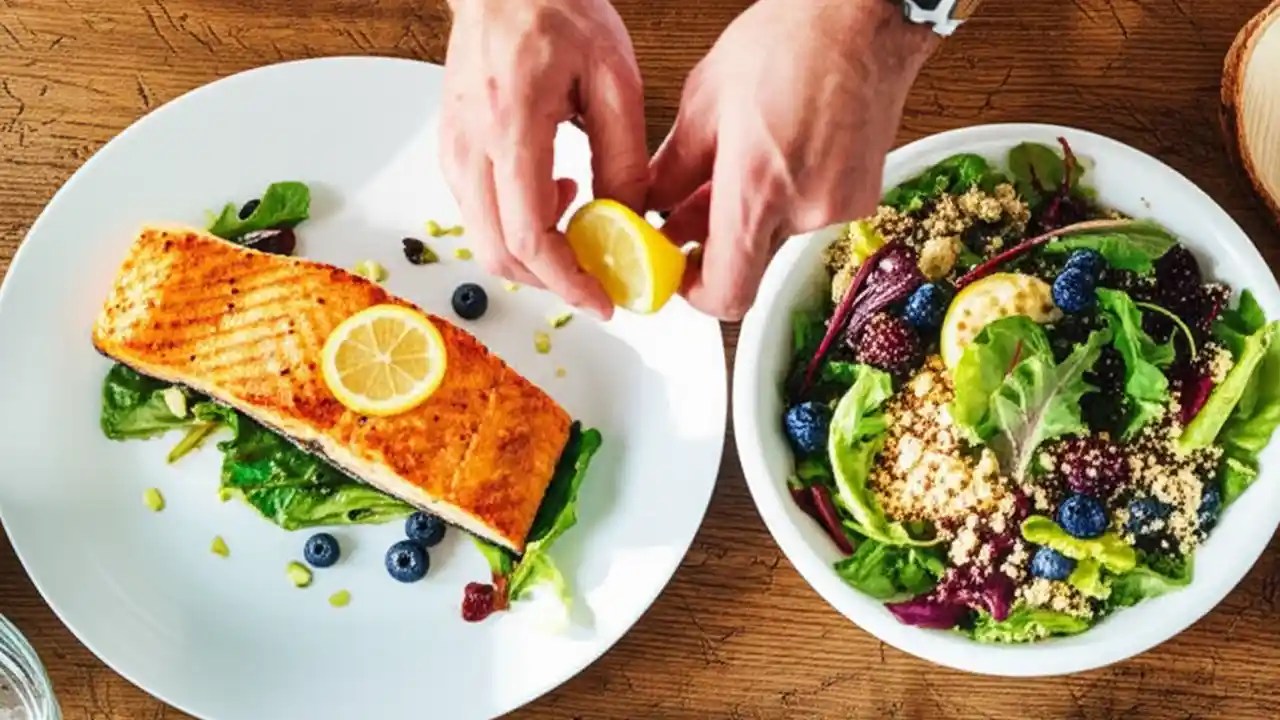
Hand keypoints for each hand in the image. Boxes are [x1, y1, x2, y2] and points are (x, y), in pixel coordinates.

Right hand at [440, 0, 649, 318]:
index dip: (567, 281)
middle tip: (598, 279)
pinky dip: (517, 227)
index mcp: (510, 127)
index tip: (602, 300)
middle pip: (498, 252)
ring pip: (484, 239)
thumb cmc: (554, 9)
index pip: (528, 235)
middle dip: (552, 280)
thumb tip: (629, 219)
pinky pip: (478, 213)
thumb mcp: (614, 78)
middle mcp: (470, 146)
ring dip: (535, 254)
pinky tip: (555, 197)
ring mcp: (454, 150)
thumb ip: (624, 156)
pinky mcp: (453, 149)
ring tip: (582, 226)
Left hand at [649, 0, 937, 319]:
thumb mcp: (705, 100)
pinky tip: (781, 152)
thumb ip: (671, 169)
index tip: (676, 275)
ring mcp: (840, 207)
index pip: (725, 294)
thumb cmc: (790, 41)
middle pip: (750, 265)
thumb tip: (651, 206)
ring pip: (778, 237)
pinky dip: (787, 198)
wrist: (864, 16)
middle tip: (691, 218)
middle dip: (717, 246)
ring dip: (752, 215)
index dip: (693, 295)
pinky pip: (809, 215)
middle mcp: (804, 211)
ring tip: (741, 164)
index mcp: (757, 190)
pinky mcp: (863, 196)